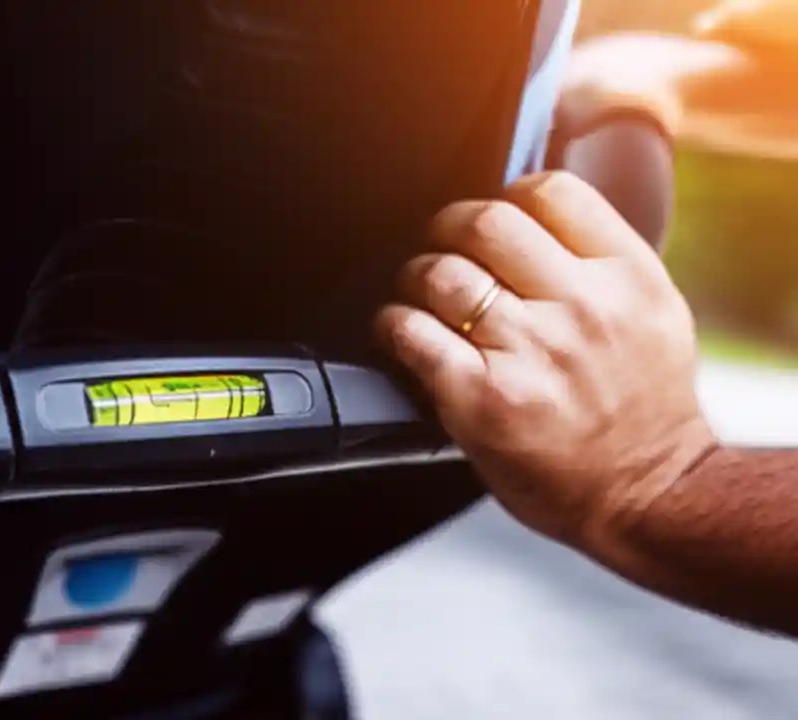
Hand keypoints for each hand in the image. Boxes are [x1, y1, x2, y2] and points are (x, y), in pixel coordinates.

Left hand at [375, 172, 716, 547]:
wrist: (647, 496)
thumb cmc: (645, 413)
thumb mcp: (651, 316)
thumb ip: (600, 264)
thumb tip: (534, 219)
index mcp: (627, 278)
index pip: (551, 193)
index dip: (507, 195)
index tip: (494, 218)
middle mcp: (580, 307)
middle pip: (484, 222)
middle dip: (447, 227)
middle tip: (441, 246)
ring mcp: (528, 351)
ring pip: (439, 274)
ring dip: (414, 278)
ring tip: (419, 296)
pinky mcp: (480, 396)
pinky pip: (411, 332)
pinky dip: (392, 325)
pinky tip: (399, 333)